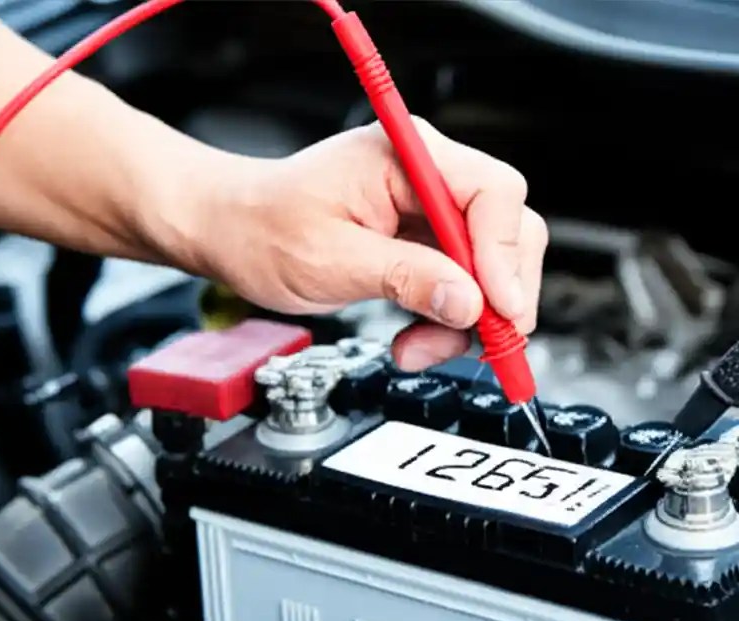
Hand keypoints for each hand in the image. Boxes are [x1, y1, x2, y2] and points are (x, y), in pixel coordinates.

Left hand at [174, 118, 546, 371]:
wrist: (231, 232)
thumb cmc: (262, 227)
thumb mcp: (330, 259)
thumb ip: (405, 278)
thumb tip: (467, 302)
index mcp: (409, 154)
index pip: (492, 193)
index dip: (503, 254)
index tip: (497, 306)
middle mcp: (429, 175)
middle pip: (508, 231)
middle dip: (497, 295)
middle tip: (483, 341)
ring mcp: (431, 210)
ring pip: (493, 266)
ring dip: (470, 318)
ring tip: (421, 348)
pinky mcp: (427, 242)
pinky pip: (466, 284)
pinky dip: (452, 321)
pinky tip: (418, 339)